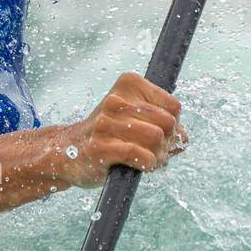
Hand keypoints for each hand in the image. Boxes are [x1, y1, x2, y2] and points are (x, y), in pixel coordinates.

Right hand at [59, 72, 185, 187]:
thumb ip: (163, 124)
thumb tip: (183, 137)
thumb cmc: (107, 135)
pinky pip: (138, 154)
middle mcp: (115, 100)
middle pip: (167, 123)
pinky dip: (146, 163)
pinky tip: (140, 165)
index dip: (173, 125)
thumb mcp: (134, 119)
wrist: (68, 152)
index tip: (161, 135)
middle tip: (156, 151)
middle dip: (167, 142)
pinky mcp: (100, 147)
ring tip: (148, 159)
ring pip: (155, 138)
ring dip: (157, 155)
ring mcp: (105, 123)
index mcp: (128, 85)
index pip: (173, 105)